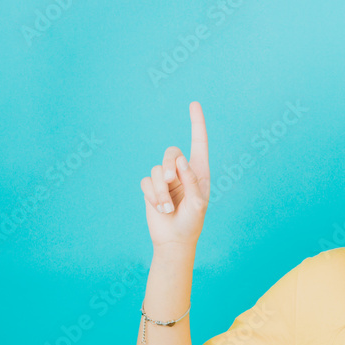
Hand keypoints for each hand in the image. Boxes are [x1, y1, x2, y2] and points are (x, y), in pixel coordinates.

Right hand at [139, 101, 210, 249]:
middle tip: (170, 182)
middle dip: (169, 166)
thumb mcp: (198, 203)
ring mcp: (165, 180)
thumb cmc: (192, 222)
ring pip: (156, 169)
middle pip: (171, 152)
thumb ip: (191, 180)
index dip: (197, 123)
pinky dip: (152, 195)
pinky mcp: (151, 188)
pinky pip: (145, 181)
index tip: (194, 104)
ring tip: (168, 208)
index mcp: (199, 172)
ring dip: (161, 190)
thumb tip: (181, 159)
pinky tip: (161, 208)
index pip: (199, 143)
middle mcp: (182, 172)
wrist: (175, 240)